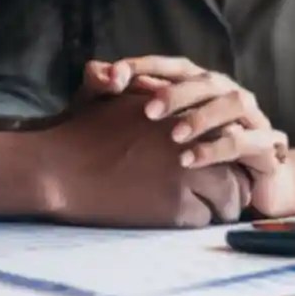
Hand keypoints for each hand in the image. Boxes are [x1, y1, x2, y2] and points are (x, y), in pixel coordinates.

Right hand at [38, 95, 250, 227]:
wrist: (57, 169)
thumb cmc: (78, 133)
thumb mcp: (108, 98)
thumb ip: (133, 87)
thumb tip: (124, 76)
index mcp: (179, 111)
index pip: (226, 129)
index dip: (226, 146)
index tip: (222, 159)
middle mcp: (189, 139)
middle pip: (238, 162)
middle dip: (234, 177)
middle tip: (228, 191)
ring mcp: (185, 173)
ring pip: (229, 196)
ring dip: (222, 204)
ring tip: (211, 209)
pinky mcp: (174, 205)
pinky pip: (204, 217)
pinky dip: (197, 219)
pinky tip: (179, 217)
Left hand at [88, 56, 294, 216]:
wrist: (256, 187)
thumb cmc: (197, 155)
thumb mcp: (153, 130)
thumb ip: (120, 99)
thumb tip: (94, 71)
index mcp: (201, 85)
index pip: (172, 66)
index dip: (144, 66)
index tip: (114, 76)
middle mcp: (228, 94)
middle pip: (204, 80)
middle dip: (175, 92)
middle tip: (148, 111)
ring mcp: (251, 117)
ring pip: (230, 104)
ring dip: (201, 117)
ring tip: (174, 137)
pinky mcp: (267, 145)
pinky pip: (243, 142)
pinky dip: (216, 149)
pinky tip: (191, 161)